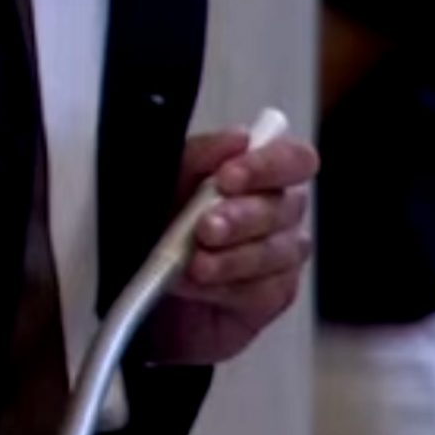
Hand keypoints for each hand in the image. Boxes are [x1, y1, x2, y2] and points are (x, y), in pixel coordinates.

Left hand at [157, 125, 319, 361]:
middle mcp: (276, 212)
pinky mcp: (272, 296)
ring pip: (276, 252)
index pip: (294, 159)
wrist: (140, 290)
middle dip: (241, 217)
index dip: (269, 165)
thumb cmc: (157, 229)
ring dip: (232, 258)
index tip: (228, 178)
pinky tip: (199, 286)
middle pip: (285, 207)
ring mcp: (280, 256)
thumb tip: (236, 139)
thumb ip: (199, 155)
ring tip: (196, 264)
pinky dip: (227, 288)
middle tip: (206, 228)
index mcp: (258, 174)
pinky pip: (264, 291)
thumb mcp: (166, 181)